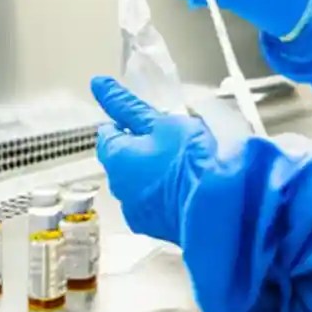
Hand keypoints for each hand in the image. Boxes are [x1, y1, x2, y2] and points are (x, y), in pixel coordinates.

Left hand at [91, 76, 215, 244]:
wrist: (213, 207)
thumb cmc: (189, 160)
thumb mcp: (161, 122)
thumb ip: (126, 105)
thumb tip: (99, 85)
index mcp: (114, 156)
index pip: (108, 133)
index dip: (129, 124)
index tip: (149, 122)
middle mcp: (117, 186)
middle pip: (122, 160)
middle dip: (140, 150)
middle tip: (171, 141)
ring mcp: (134, 209)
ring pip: (137, 183)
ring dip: (151, 174)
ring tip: (182, 166)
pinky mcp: (153, 226)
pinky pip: (153, 204)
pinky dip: (163, 195)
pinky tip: (185, 188)